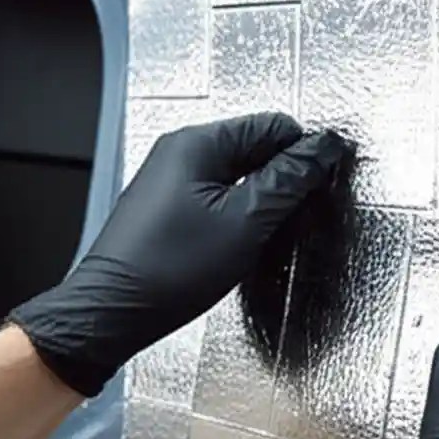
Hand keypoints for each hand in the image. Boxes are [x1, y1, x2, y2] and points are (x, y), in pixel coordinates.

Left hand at [10, 112, 344, 396]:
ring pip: (240, 175)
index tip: (321, 186)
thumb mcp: (247, 222)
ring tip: (268, 235)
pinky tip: (243, 243)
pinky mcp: (169, 207)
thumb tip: (325, 148)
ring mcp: (173, 180)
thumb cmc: (170, 269)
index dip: (306, 154)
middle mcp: (182, 152)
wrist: (113, 313)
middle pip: (257, 148)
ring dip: (263, 200)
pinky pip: (220, 197)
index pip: (275, 125)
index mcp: (199, 143)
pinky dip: (241, 214)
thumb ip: (290, 180)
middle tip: (297, 218)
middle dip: (285, 178)